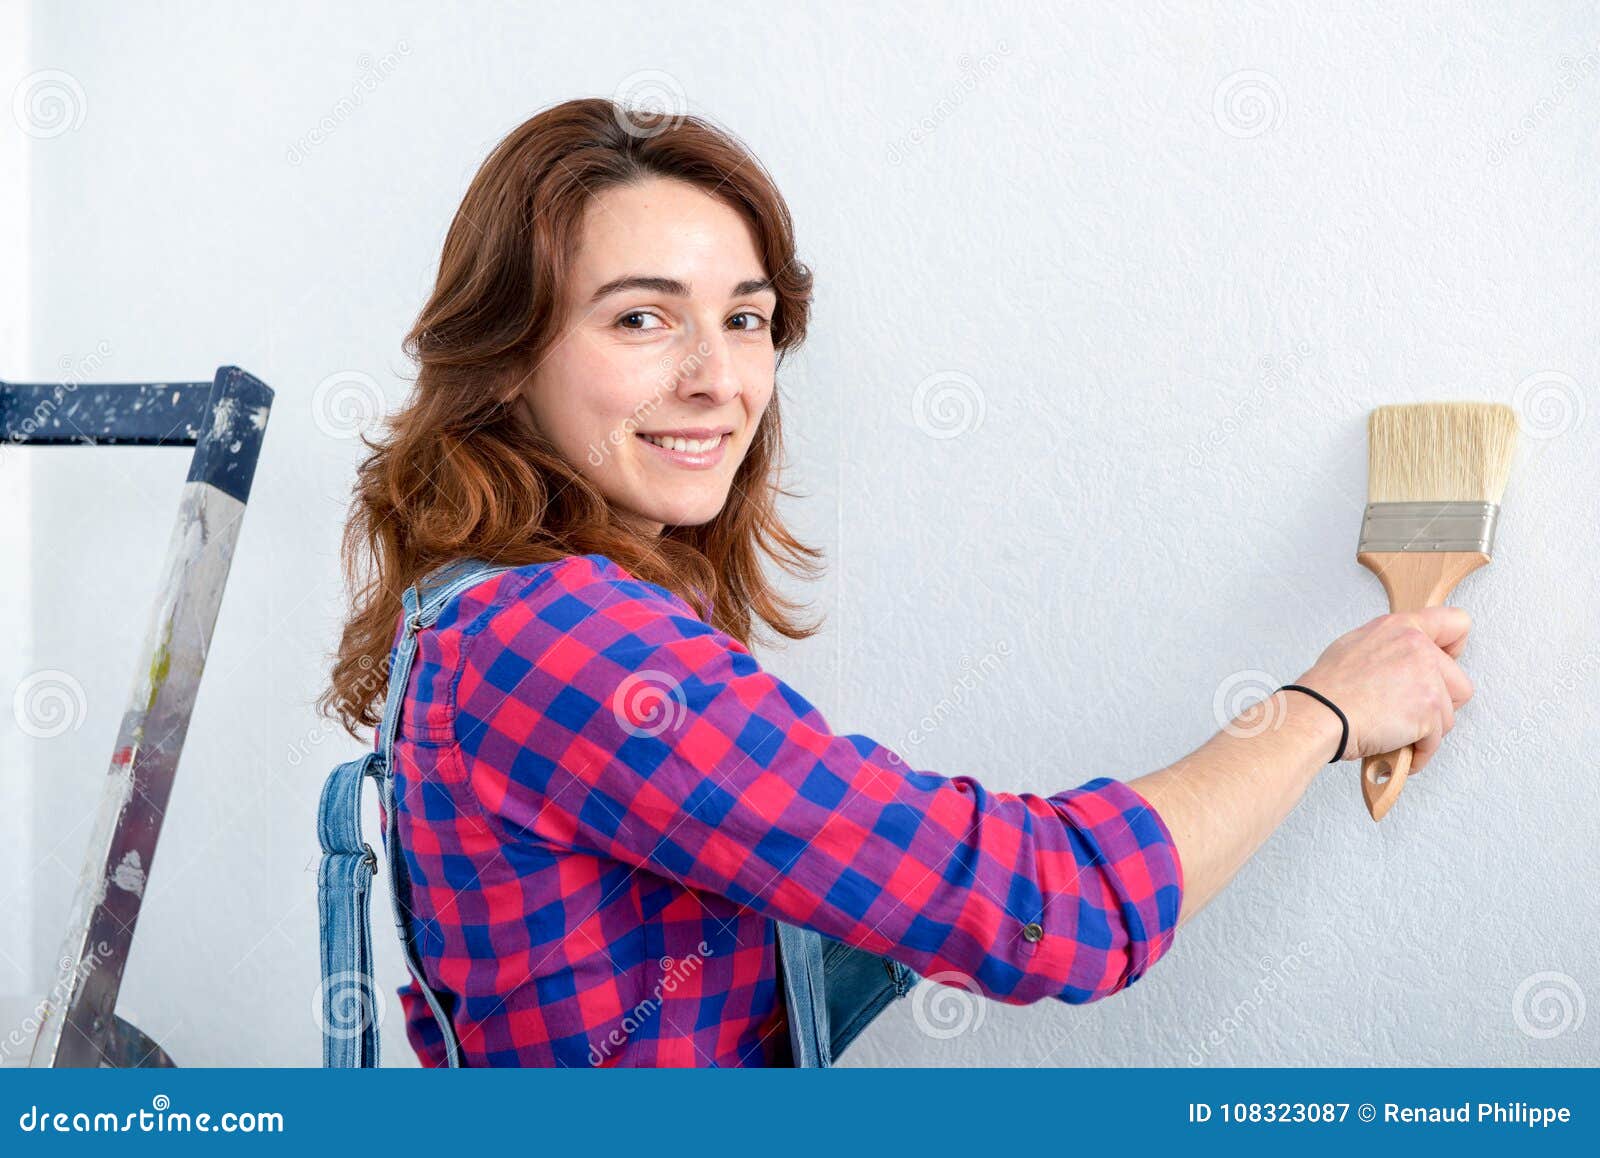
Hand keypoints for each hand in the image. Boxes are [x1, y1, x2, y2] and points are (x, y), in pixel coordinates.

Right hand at [1293, 607, 1473, 772]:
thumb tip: (1401, 656)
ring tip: (1395, 730)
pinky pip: (1435, 740)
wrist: (1319, 714)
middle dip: (1438, 704)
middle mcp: (1419, 647)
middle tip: (1409, 711)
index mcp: (1401, 627)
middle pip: (1460, 683)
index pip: (1455, 623)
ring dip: (1425, 730)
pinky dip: (1418, 751)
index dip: (1454, 649)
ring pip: (1448, 715)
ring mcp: (1428, 678)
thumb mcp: (1355, 645)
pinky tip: (1397, 747)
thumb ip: (1389, 645)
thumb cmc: (1327, 688)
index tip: (1444, 664)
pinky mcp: (1430, 709)